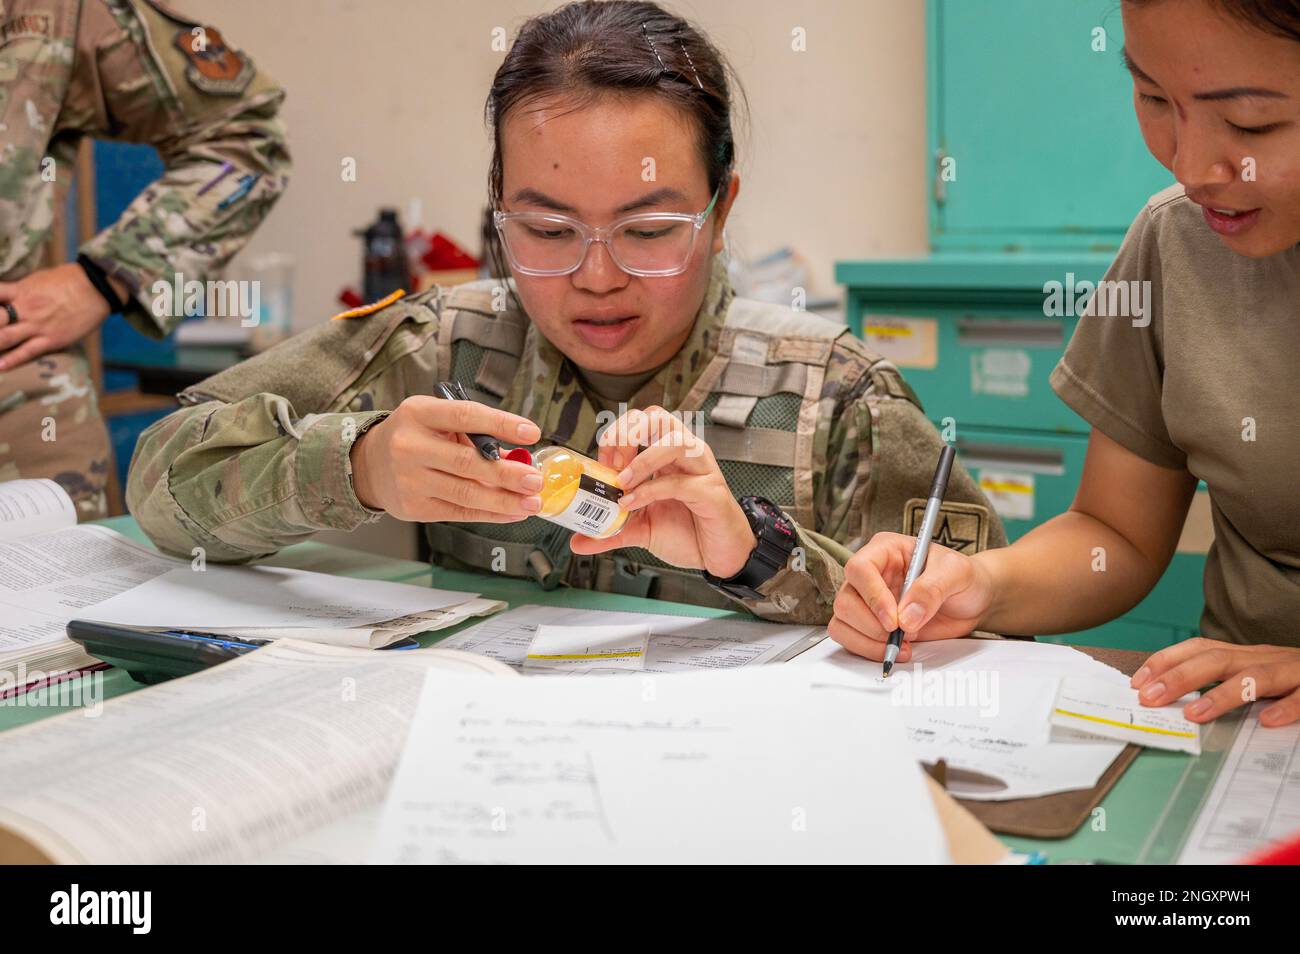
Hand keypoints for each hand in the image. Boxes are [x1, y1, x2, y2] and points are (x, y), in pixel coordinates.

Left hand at [0, 263, 123, 370]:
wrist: (96, 288)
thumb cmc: (68, 280)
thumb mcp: (37, 279)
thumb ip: (18, 290)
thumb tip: (5, 296)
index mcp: (19, 290)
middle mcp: (25, 308)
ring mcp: (38, 325)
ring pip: (5, 338)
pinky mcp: (52, 339)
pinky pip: (28, 352)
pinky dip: (12, 360)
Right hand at [349, 395, 542, 522]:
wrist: (369, 464)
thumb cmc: (414, 436)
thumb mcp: (435, 419)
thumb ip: (472, 433)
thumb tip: (518, 456)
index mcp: (419, 414)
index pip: (466, 416)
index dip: (501, 424)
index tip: (531, 433)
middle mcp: (410, 446)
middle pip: (467, 462)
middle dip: (507, 474)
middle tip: (536, 480)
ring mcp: (410, 480)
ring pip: (466, 494)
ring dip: (504, 500)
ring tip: (532, 502)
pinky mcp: (414, 507)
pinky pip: (459, 512)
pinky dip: (490, 514)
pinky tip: (512, 512)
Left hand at [570, 406, 754, 576]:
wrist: (720, 556)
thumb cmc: (688, 533)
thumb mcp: (641, 530)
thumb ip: (611, 531)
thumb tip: (577, 541)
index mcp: (668, 456)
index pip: (641, 423)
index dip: (617, 434)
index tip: (601, 459)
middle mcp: (686, 455)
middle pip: (658, 418)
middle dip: (628, 431)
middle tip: (611, 458)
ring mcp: (701, 470)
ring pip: (674, 441)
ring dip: (642, 459)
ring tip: (622, 482)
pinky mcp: (711, 492)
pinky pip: (680, 482)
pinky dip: (651, 490)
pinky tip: (633, 503)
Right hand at [829, 531, 993, 661]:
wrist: (973, 599)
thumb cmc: (964, 577)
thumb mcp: (957, 573)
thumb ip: (932, 589)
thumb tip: (907, 617)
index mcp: (885, 550)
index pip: (860, 568)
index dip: (872, 596)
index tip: (893, 620)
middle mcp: (871, 575)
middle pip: (846, 600)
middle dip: (871, 625)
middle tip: (901, 634)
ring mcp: (868, 601)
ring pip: (842, 622)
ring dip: (869, 641)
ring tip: (903, 644)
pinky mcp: (870, 624)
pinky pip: (851, 639)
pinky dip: (870, 650)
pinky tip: (898, 650)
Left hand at [1132, 638, 1299, 726]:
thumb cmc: (1291, 677)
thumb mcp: (1253, 674)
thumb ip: (1221, 681)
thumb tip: (1171, 697)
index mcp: (1244, 655)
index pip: (1197, 649)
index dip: (1165, 661)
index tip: (1137, 681)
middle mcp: (1263, 657)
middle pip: (1216, 660)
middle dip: (1179, 678)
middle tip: (1149, 698)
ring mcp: (1291, 671)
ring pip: (1255, 677)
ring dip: (1222, 695)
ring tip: (1195, 713)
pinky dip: (1287, 708)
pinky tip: (1268, 721)